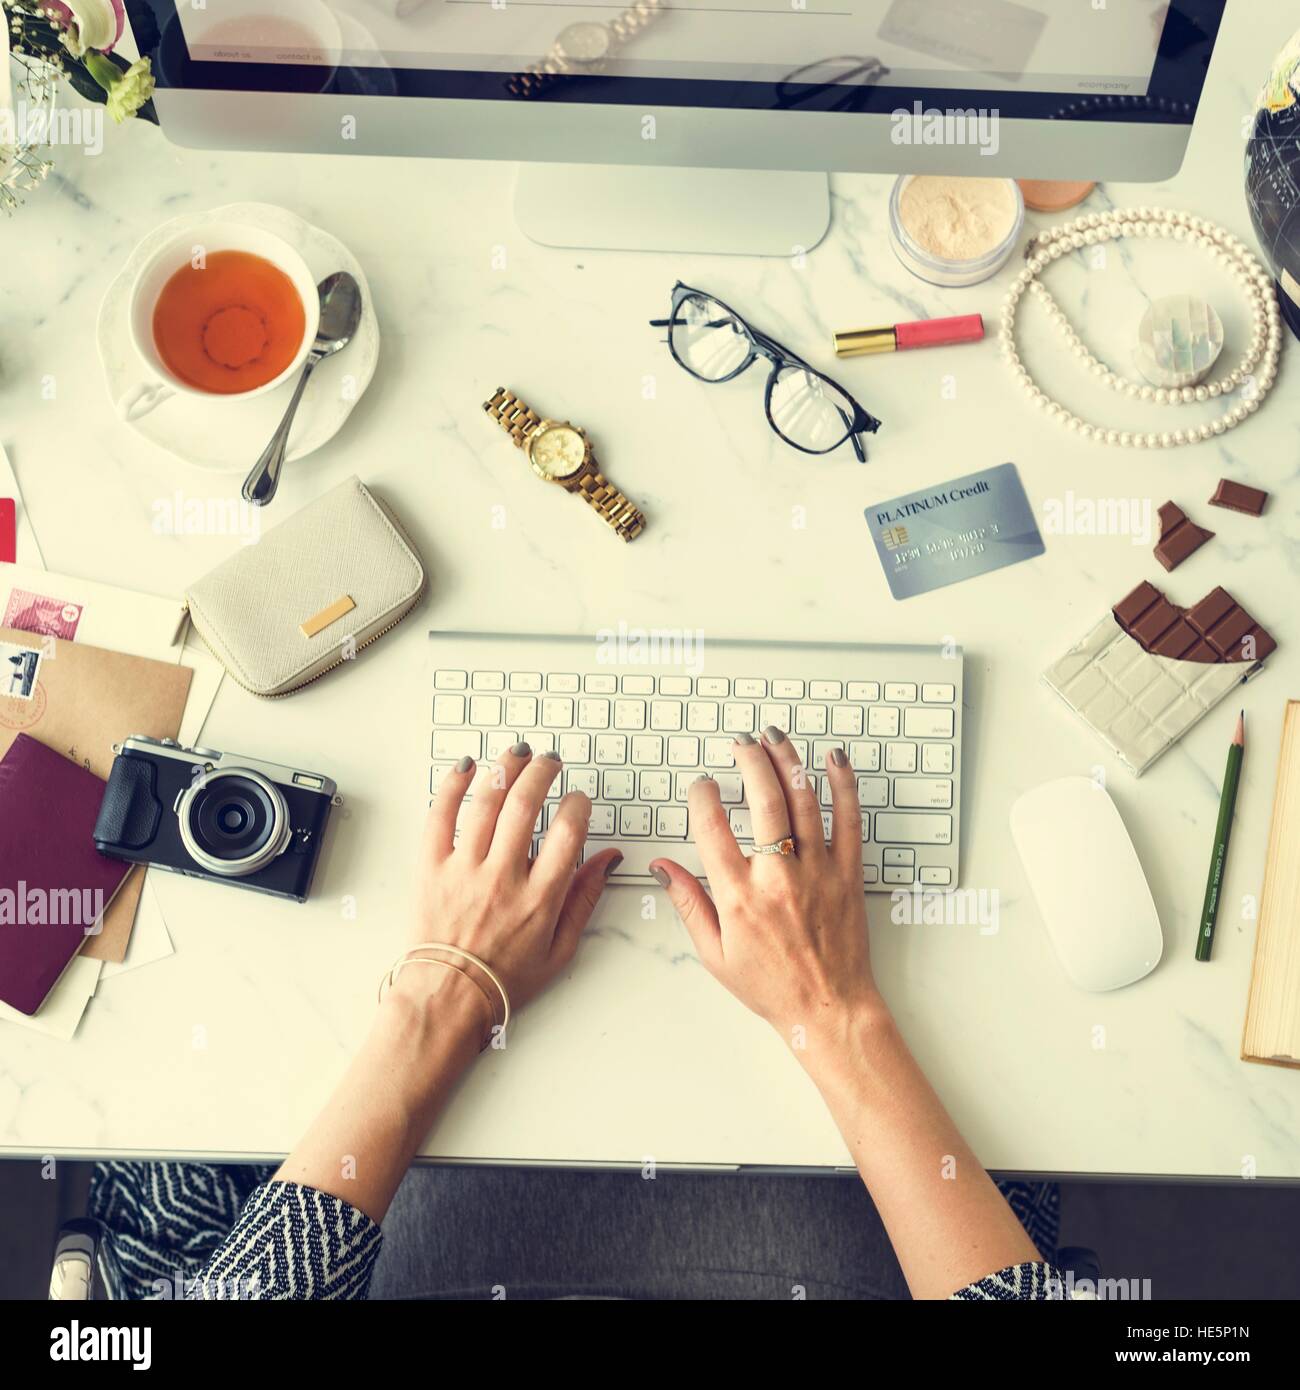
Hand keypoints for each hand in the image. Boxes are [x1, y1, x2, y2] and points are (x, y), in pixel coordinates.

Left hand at [397, 745, 620, 1039]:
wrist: (446, 998)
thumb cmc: (504, 979)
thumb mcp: (560, 949)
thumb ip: (586, 899)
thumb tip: (609, 859)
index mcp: (540, 898)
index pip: (567, 832)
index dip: (577, 805)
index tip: (578, 799)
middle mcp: (503, 877)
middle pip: (526, 804)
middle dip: (543, 772)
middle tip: (550, 761)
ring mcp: (464, 869)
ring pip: (486, 802)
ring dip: (504, 768)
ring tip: (517, 754)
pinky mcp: (431, 868)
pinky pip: (439, 816)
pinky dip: (452, 786)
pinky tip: (467, 766)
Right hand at [651, 730, 883, 1051]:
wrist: (829, 1010)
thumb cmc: (773, 987)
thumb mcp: (715, 954)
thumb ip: (690, 904)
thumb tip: (664, 867)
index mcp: (740, 897)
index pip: (712, 828)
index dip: (703, 796)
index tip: (702, 784)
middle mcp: (778, 878)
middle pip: (763, 800)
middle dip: (749, 761)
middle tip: (741, 744)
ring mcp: (817, 872)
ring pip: (804, 801)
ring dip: (788, 762)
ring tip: (775, 738)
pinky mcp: (848, 874)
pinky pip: (849, 820)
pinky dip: (843, 785)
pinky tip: (834, 759)